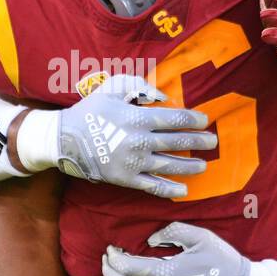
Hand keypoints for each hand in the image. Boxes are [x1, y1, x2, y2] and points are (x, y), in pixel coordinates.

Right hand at [55, 74, 217, 198]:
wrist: (64, 139)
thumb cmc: (90, 110)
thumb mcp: (112, 88)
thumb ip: (140, 86)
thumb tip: (163, 97)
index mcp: (138, 117)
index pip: (175, 118)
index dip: (194, 119)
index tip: (205, 120)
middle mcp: (140, 141)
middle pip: (179, 142)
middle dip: (199, 142)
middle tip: (212, 142)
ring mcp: (134, 162)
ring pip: (171, 165)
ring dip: (191, 166)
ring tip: (203, 165)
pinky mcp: (126, 179)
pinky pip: (153, 186)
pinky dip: (170, 188)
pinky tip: (183, 189)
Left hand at [102, 222, 249, 275]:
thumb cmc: (222, 261)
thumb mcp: (200, 237)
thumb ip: (172, 231)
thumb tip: (151, 240)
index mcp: (166, 273)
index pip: (128, 267)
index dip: (114, 258)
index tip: (110, 250)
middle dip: (110, 273)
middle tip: (105, 261)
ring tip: (112, 275)